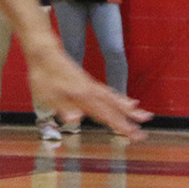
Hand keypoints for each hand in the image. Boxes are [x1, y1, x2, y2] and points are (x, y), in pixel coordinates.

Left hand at [25, 40, 150, 137]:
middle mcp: (91, 91)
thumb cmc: (43, 74)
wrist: (44, 51)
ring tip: (145, 116)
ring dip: (129, 109)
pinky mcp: (89, 82)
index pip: (105, 114)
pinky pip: (109, 92)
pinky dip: (120, 98)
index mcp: (82, 96)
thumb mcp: (46, 93)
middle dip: (129, 122)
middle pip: (113, 109)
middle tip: (142, 135)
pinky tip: (128, 102)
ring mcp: (91, 85)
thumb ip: (62, 107)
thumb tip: (76, 119)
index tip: (134, 135)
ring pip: (114, 99)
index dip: (120, 126)